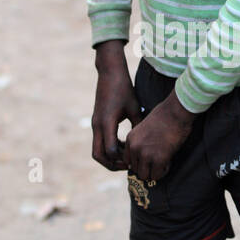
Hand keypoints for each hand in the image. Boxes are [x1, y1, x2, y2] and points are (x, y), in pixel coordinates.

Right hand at [91, 42, 140, 170]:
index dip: (121, 160)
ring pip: (97, 150)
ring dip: (110, 156)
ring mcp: (95, 124)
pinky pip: (100, 141)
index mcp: (106, 123)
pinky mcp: (97, 122)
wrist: (110, 73)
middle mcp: (97, 126)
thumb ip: (137, 127)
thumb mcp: (135, 108)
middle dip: (111, 164)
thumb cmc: (124, 89)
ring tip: (127, 157)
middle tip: (127, 166)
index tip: (134, 160)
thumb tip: (144, 145)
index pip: (110, 151)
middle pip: (98, 155)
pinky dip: (109, 147)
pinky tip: (123, 144)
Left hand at [124, 90, 193, 181]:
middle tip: (158, 160)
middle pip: (135, 170)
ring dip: (154, 172)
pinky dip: (163, 172)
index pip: (128, 160)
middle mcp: (135, 148)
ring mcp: (146, 154)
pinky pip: (157, 176)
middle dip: (147, 167)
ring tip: (163, 162)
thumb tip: (143, 156)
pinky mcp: (159, 159)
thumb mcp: (144, 127)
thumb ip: (140, 141)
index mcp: (130, 139)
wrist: (176, 112)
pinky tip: (168, 162)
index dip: (139, 161)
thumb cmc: (164, 116)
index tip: (148, 158)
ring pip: (144, 176)